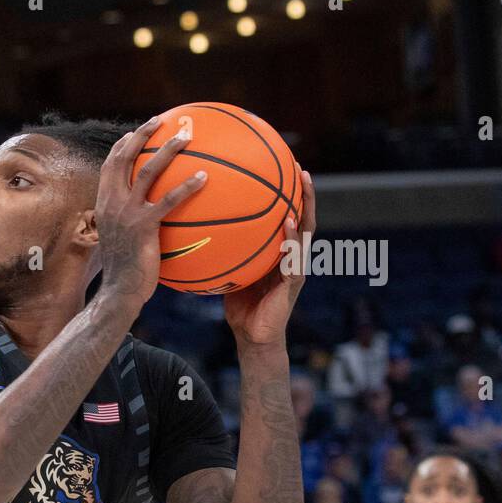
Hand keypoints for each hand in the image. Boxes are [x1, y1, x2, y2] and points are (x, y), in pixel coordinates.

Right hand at [92, 115, 206, 312]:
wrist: (119, 290)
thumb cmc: (126, 270)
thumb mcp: (121, 240)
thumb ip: (131, 222)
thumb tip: (151, 216)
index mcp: (105, 204)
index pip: (110, 166)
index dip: (122, 146)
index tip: (135, 132)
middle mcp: (112, 203)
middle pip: (124, 158)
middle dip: (141, 135)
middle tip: (160, 121)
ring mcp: (126, 213)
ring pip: (147, 170)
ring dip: (167, 149)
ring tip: (186, 136)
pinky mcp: (144, 226)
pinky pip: (168, 200)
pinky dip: (187, 186)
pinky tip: (204, 178)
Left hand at [224, 165, 315, 348]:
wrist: (252, 337)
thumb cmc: (240, 306)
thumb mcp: (229, 272)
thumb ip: (222, 252)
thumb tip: (194, 231)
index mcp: (279, 251)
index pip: (284, 217)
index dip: (284, 196)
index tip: (279, 169)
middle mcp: (291, 255)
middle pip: (302, 216)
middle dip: (303, 191)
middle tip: (298, 166)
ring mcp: (296, 266)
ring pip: (307, 230)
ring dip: (307, 206)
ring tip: (303, 183)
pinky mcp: (295, 281)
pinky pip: (296, 255)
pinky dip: (293, 237)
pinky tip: (289, 221)